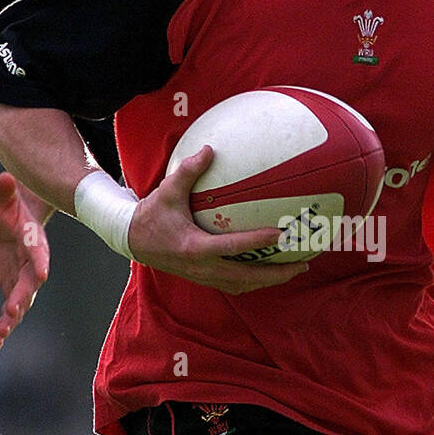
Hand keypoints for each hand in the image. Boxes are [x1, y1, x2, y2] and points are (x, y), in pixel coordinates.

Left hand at [0, 172, 50, 348]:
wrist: (13, 220)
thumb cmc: (10, 205)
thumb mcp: (3, 195)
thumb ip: (5, 190)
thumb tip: (5, 179)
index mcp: (33, 241)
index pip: (37, 252)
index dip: (39, 262)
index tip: (41, 274)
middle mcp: (32, 264)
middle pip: (29, 284)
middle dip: (22, 298)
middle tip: (13, 311)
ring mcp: (23, 278)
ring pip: (21, 301)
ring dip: (12, 318)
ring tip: (1, 333)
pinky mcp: (12, 287)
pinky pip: (9, 309)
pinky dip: (4, 325)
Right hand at [127, 146, 309, 293]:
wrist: (131, 240)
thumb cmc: (151, 214)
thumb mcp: (167, 191)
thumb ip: (188, 170)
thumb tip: (209, 149)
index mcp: (194, 247)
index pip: (231, 247)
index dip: (256, 242)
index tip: (280, 234)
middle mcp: (201, 268)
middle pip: (246, 276)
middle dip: (275, 273)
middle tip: (302, 264)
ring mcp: (203, 277)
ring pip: (243, 285)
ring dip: (269, 280)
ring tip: (294, 270)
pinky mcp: (204, 279)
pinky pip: (235, 285)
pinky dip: (255, 280)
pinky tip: (270, 270)